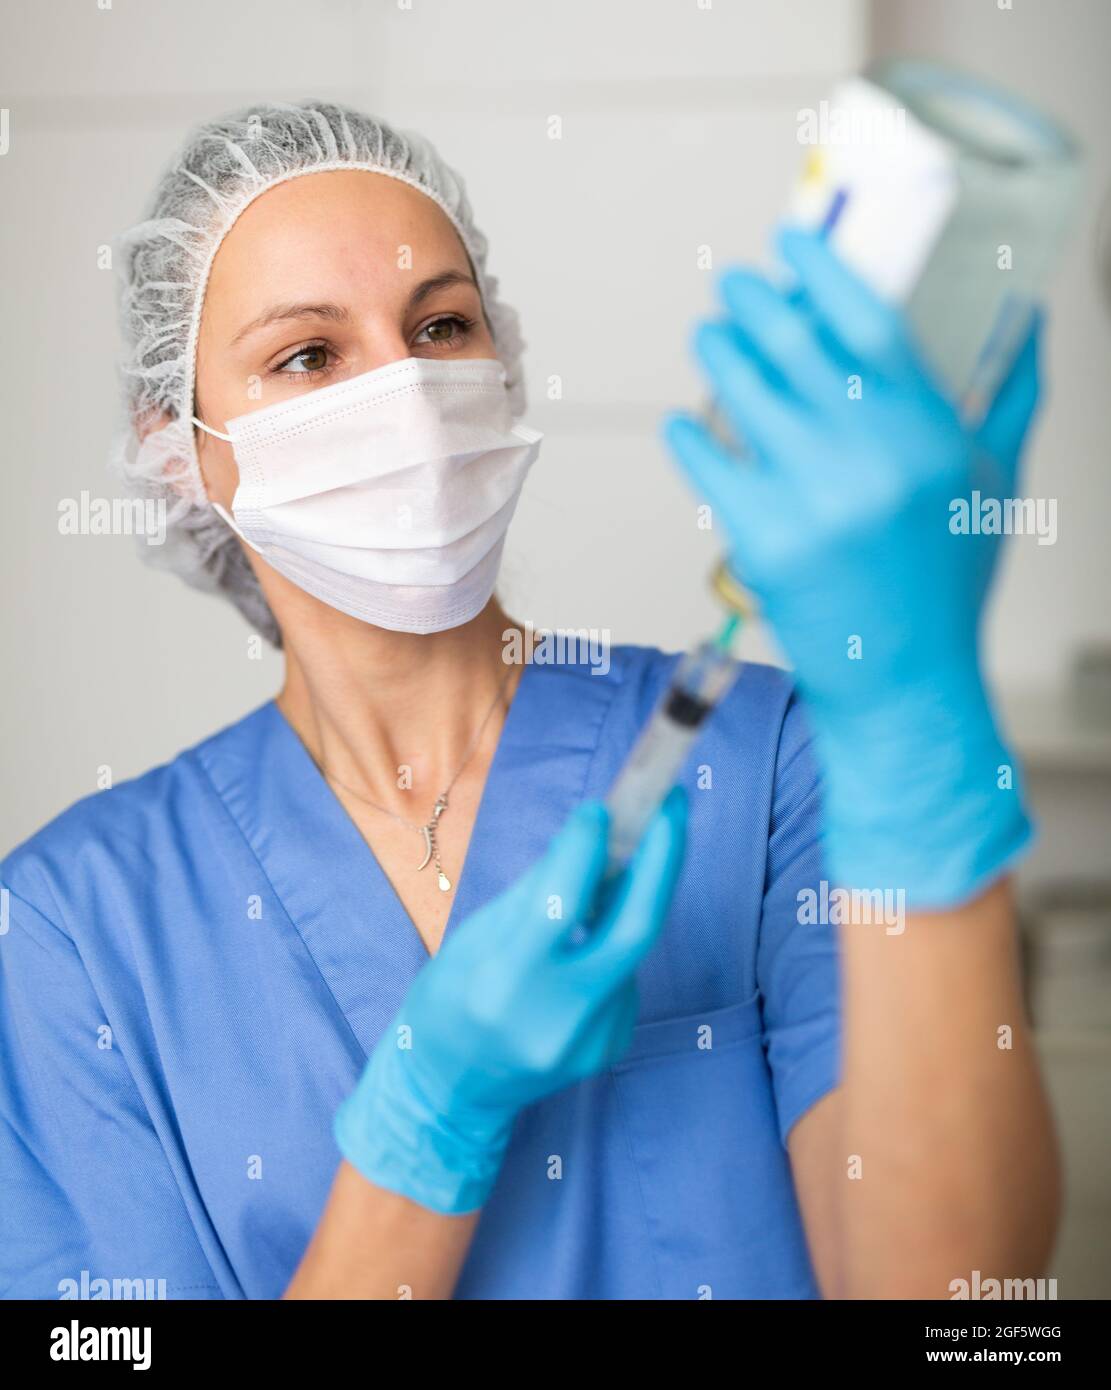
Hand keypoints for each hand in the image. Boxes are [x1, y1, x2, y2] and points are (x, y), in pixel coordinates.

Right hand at [335, 791, 686, 1213]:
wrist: (450, 1093)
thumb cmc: (448, 1002)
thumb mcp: (473, 939)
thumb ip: (535, 893)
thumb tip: (589, 836)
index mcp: (505, 984)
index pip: (560, 905)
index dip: (587, 849)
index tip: (600, 808)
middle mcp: (556, 1017)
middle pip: (634, 930)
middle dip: (662, 858)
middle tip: (673, 804)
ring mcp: (591, 1041)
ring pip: (631, 950)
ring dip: (633, 897)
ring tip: (619, 862)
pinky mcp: (611, 1047)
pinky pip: (625, 977)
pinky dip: (614, 944)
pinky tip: (587, 943)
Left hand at [664, 227, 1040, 906]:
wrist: (904, 682)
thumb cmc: (946, 581)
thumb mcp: (994, 481)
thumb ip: (1011, 390)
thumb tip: (1026, 309)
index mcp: (929, 431)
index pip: (867, 319)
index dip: (821, 267)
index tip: (788, 239)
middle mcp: (871, 456)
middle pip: (793, 342)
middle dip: (751, 300)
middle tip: (731, 285)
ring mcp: (812, 498)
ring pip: (742, 394)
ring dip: (716, 353)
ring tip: (709, 339)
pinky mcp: (762, 541)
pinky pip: (707, 463)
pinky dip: (689, 436)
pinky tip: (685, 424)